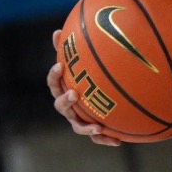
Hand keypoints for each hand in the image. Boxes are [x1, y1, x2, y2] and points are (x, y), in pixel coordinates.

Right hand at [50, 30, 120, 146]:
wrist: (102, 97)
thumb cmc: (88, 75)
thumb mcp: (80, 61)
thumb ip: (70, 48)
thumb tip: (58, 30)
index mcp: (63, 88)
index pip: (53, 82)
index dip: (54, 75)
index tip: (60, 65)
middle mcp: (68, 106)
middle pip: (61, 106)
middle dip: (66, 101)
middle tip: (74, 94)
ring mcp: (79, 119)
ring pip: (78, 127)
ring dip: (85, 127)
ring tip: (96, 127)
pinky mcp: (92, 129)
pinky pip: (97, 138)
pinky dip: (106, 140)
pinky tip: (118, 140)